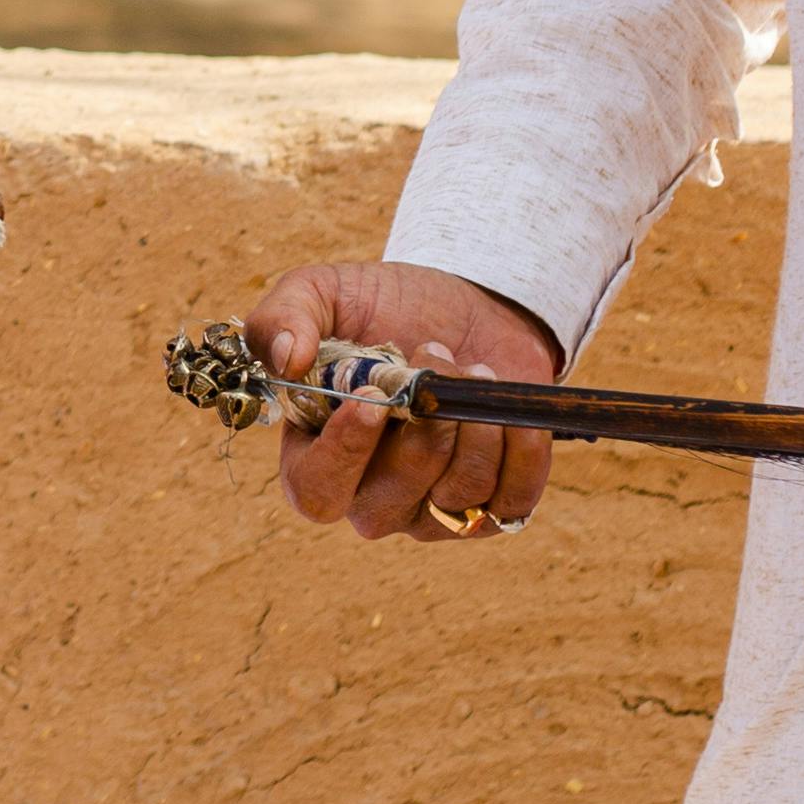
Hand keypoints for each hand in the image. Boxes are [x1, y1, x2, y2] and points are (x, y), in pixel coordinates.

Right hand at [234, 260, 564, 540]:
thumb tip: (288, 359)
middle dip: (421, 432)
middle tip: (435, 357)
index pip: (316, 490)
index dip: (342, 455)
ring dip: (473, 427)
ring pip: (454, 498)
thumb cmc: (381, 307)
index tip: (370, 397)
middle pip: (387, 504)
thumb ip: (284, 316)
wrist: (463, 309)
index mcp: (314, 455)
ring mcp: (432, 510)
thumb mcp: (321, 293)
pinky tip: (509, 409)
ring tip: (473, 368)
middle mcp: (369, 496)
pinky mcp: (493, 508)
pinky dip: (519, 453)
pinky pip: (511, 503)